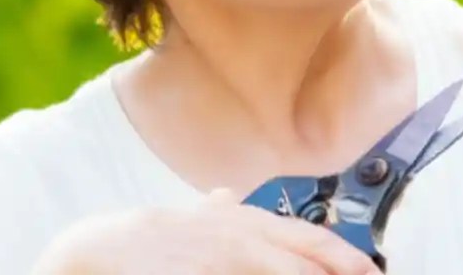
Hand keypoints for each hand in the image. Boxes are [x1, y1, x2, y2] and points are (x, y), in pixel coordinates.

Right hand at [33, 188, 382, 274]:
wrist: (90, 252)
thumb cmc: (143, 243)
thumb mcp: (184, 221)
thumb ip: (213, 215)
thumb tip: (221, 196)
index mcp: (240, 223)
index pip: (309, 240)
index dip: (346, 258)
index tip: (372, 272)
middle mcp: (237, 237)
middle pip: (304, 261)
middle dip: (339, 273)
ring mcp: (219, 259)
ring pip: (282, 272)